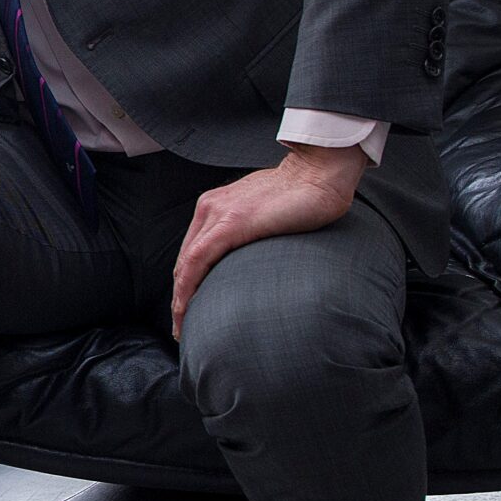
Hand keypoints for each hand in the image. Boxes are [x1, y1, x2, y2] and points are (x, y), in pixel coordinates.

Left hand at [170, 143, 367, 336]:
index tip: (188, 308)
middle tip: (182, 327)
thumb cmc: (304, 195)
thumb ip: (253, 231)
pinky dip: (188, 288)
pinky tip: (186, 309)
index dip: (187, 282)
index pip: (192, 252)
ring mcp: (217, 213)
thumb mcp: (266, 214)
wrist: (320, 173)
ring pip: (185, 264)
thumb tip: (254, 254)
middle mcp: (209, 208)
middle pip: (184, 260)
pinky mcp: (230, 223)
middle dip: (181, 295)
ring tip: (183, 328)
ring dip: (181, 299)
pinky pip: (197, 260)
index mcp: (216, 205)